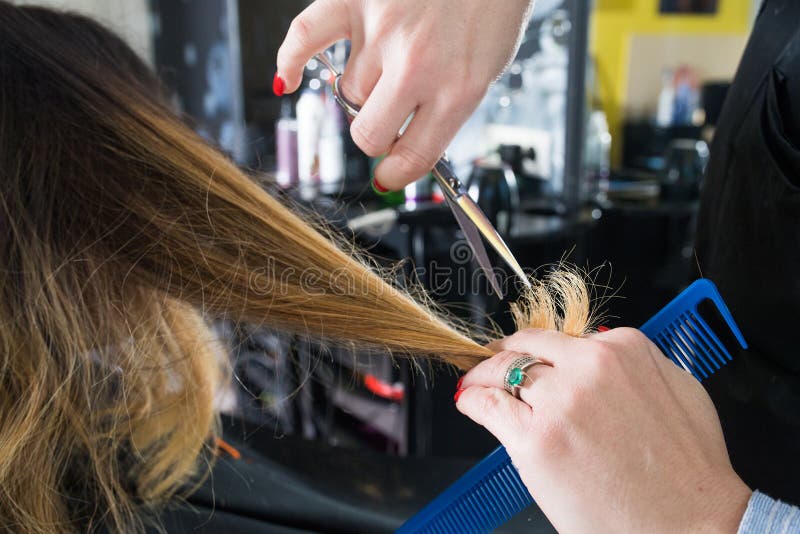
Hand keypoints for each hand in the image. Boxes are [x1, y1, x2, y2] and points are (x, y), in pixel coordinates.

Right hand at [276, 0, 533, 189]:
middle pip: (370, 133)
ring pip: (348, 90)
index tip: (390, 176)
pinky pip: (305, 37)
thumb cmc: (492, 4)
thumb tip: (405, 144)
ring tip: (388, 58)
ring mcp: (382, 32)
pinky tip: (287, 80)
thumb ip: (447, 108)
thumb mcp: (488, 68)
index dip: (397, 174)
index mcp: (458, 89)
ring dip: (364, 86)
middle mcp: (417, 67)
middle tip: (389, 115)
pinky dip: (291, 61)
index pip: (413, 156)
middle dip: (377, 133)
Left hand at [456, 328, 751, 532]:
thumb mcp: (679, 391)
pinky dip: (472, 399)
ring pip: (503, 372)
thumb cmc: (690, 472)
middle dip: (505, 355)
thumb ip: (637, 365)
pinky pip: (488, 405)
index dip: (540, 351)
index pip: (562, 338)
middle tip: (492, 364)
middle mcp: (590, 366)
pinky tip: (468, 401)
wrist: (693, 525)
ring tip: (474, 384)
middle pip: (527, 348)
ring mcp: (561, 401)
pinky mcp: (536, 438)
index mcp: (624, 349)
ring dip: (484, 377)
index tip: (528, 355)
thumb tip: (601, 351)